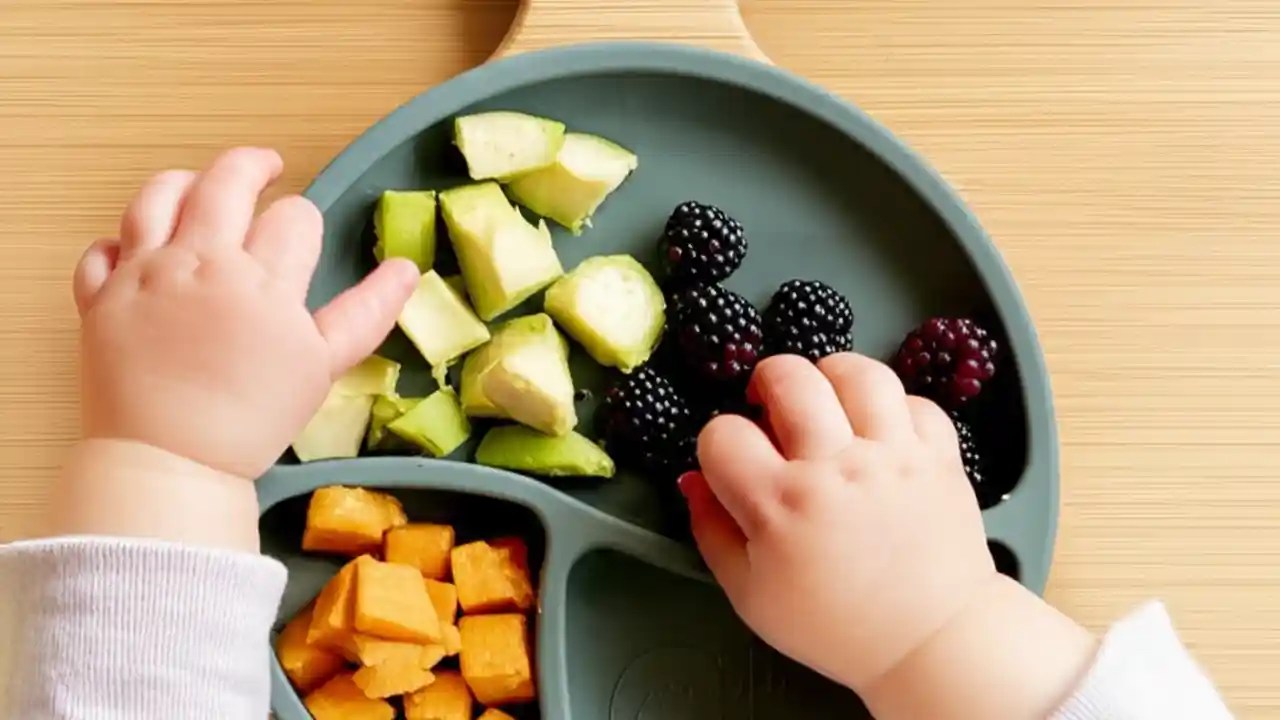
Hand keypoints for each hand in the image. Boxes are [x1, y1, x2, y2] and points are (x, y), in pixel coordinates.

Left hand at [74, 147, 417, 479]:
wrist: (170, 461)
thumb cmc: (254, 418)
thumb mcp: (323, 367)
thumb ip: (366, 313)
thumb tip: (409, 269)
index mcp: (262, 279)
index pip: (293, 218)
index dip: (304, 221)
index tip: (303, 239)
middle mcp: (200, 261)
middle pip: (225, 182)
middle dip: (253, 166)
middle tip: (267, 168)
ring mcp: (144, 274)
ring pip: (157, 197)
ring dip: (184, 182)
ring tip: (199, 187)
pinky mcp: (100, 298)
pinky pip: (101, 250)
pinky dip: (118, 242)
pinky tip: (137, 250)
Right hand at [682, 354, 1094, 718]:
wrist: (930, 642)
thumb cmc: (835, 627)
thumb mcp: (750, 595)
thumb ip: (712, 530)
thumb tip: (693, 478)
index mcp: (781, 504)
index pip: (723, 433)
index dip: (718, 444)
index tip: (733, 464)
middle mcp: (837, 467)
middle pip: (788, 377)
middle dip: (767, 384)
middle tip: (772, 412)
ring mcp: (893, 455)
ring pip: (857, 372)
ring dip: (831, 378)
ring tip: (827, 404)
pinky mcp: (939, 455)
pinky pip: (914, 400)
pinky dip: (892, 408)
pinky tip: (879, 433)